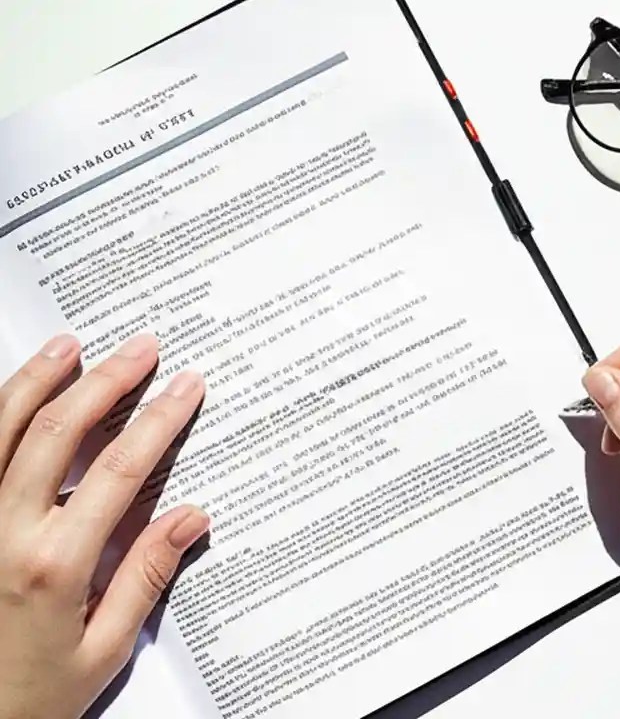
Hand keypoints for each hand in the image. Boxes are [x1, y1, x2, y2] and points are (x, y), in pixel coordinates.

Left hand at [0, 333, 208, 718]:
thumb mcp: (102, 650)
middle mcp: (2, 533)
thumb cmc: (28, 694)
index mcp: (53, 564)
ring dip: (38, 380)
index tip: (185, 387)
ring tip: (71, 345)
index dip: (157, 421)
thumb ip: (145, 577)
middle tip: (142, 348)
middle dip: (107, 382)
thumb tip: (190, 518)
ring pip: (1, 429)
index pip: (117, 470)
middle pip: (60, 433)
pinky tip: (15, 391)